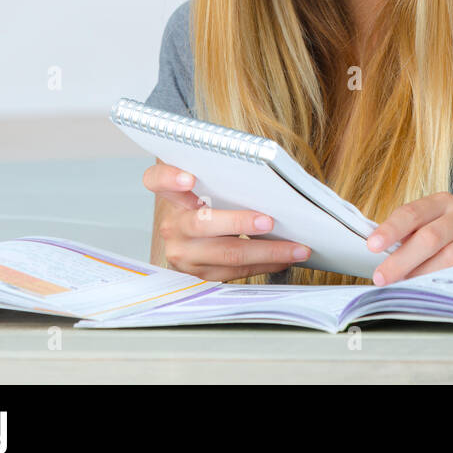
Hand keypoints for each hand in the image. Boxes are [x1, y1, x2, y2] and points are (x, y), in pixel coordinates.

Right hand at [143, 159, 312, 280]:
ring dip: (267, 251)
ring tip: (296, 247)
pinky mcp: (199, 274)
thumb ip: (223, 180)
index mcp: (172, 196)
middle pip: (202, 224)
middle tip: (268, 221)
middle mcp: (174, 225)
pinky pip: (236, 270)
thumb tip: (270, 178)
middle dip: (239, 223)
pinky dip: (265, 263)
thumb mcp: (209, 187)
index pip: (156, 180)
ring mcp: (184, 253)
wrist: (192, 239)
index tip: (189, 178)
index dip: (170, 178)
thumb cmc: (211, 203)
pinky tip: (286, 257)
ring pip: (226, 253)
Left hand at [366, 191, 452, 285]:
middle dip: (402, 259)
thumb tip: (379, 258)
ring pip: (452, 254)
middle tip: (382, 277)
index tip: (372, 245)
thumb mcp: (434, 232)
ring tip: (408, 287)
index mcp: (443, 202)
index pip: (413, 212)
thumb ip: (410, 240)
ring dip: (426, 274)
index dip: (391, 229)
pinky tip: (440, 291)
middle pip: (430, 236)